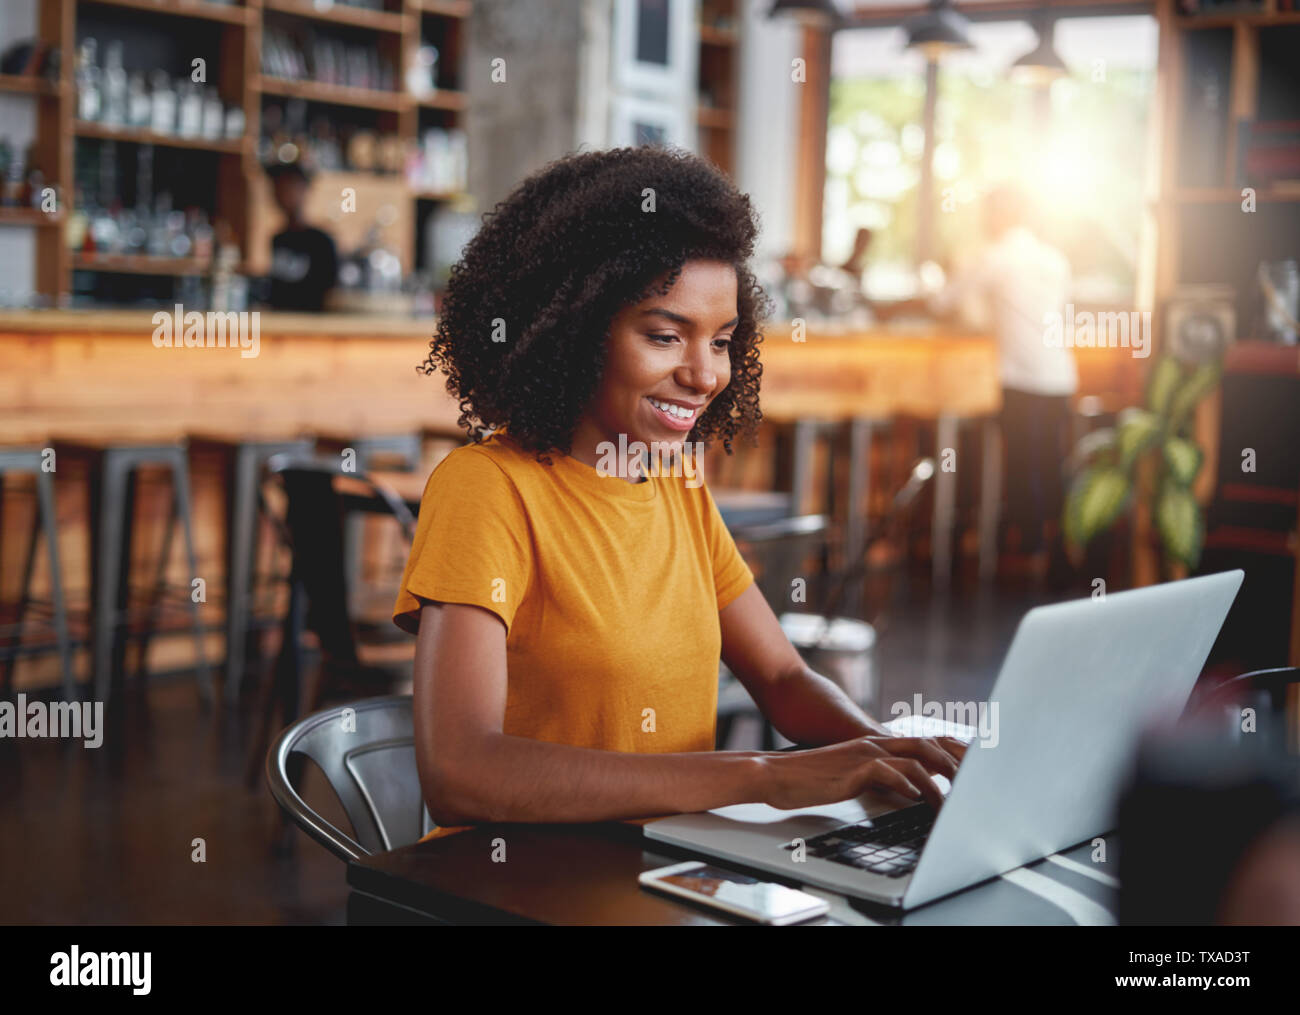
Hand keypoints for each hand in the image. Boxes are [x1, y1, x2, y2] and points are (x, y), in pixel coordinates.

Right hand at [760, 736, 966, 811]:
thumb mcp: (852, 776)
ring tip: (954, 801)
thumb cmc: (809, 779)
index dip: (954, 750)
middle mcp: (874, 744)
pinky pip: (888, 772)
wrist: (773, 774)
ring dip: (939, 781)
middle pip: (929, 746)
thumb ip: (881, 778)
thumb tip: (909, 793)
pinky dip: (907, 785)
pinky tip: (917, 799)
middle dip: (957, 763)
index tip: (976, 764)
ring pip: (915, 759)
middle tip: (977, 782)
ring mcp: (863, 755)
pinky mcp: (852, 770)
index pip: (925, 741)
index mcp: (876, 744)